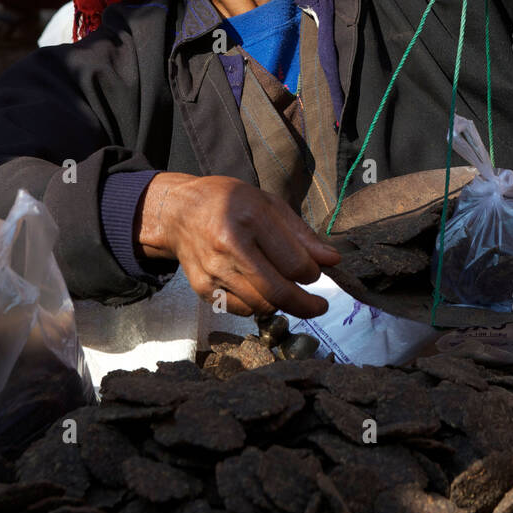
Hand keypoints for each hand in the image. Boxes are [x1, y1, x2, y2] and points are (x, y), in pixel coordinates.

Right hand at [136, 171, 340, 316]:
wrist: (180, 211)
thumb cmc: (229, 202)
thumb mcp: (269, 204)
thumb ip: (301, 235)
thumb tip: (332, 260)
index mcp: (251, 218)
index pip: (294, 262)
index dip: (313, 273)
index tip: (317, 273)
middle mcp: (230, 246)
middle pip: (279, 292)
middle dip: (306, 304)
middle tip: (319, 305)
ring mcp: (214, 271)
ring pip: (262, 305)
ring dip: (281, 304)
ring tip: (287, 290)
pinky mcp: (203, 289)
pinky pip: (242, 310)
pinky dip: (258, 305)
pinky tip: (260, 289)